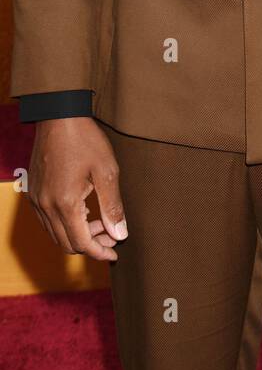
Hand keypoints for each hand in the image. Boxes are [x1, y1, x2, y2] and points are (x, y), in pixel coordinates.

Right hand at [27, 117, 127, 261]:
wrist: (59, 116)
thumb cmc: (85, 140)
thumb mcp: (107, 171)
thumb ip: (112, 206)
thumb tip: (120, 234)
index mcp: (65, 203)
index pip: (81, 242)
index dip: (100, 252)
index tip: (115, 254)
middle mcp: (46, 206)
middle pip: (67, 243)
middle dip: (91, 244)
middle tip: (112, 235)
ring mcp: (36, 199)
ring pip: (55, 234)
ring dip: (78, 234)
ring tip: (101, 221)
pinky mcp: (33, 191)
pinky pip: (47, 220)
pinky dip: (65, 224)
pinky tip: (83, 210)